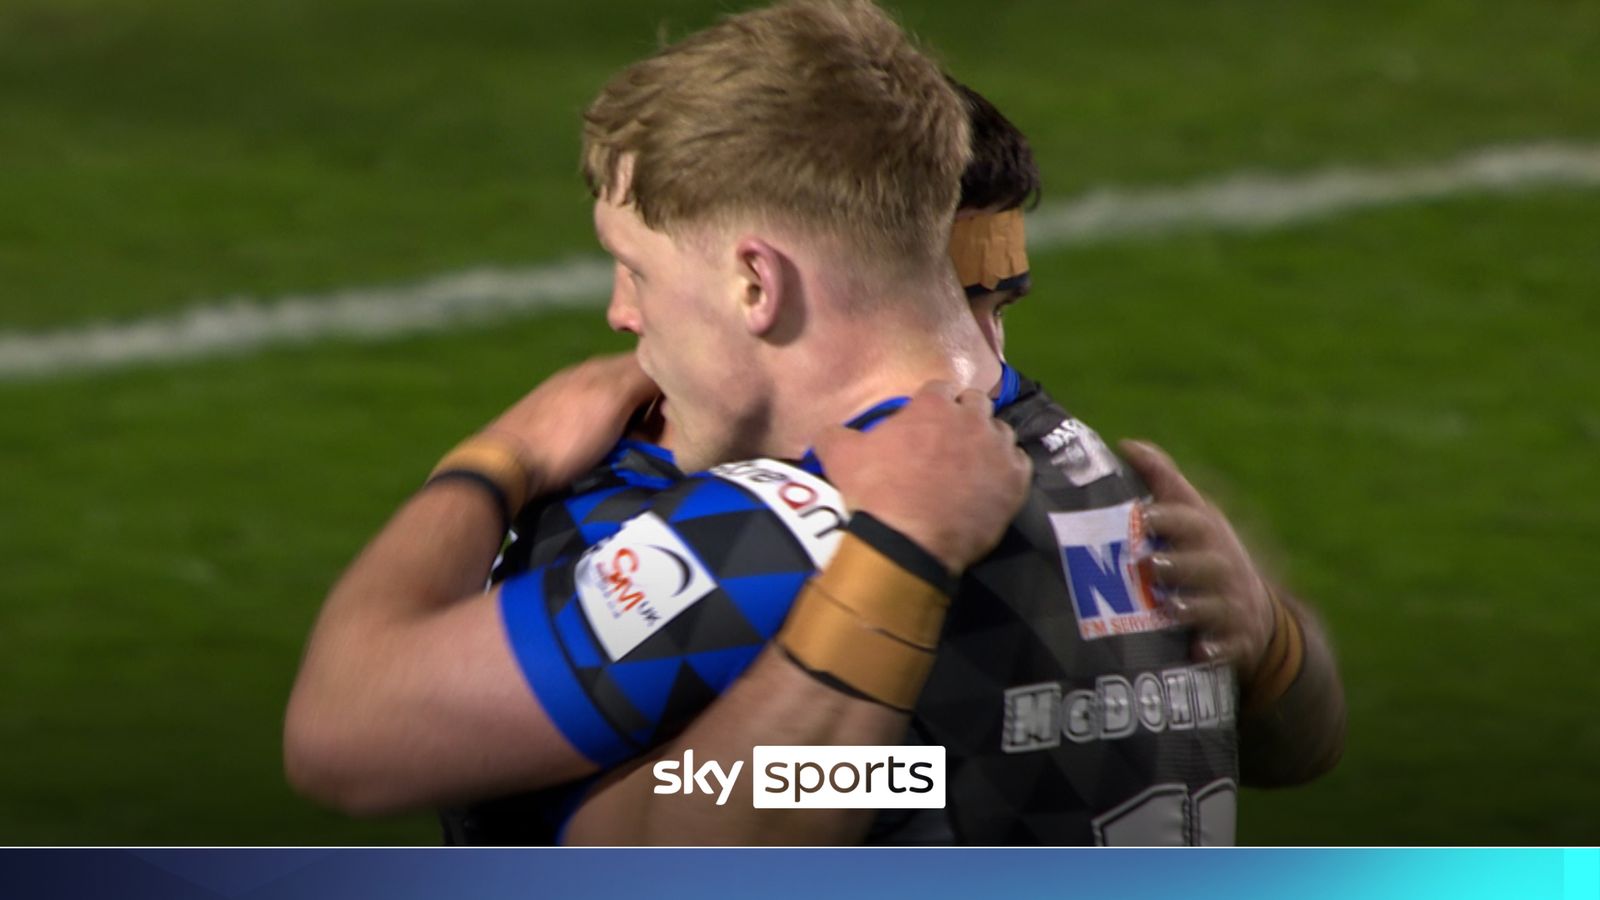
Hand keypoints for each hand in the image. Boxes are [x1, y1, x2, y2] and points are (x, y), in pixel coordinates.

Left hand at [485, 354, 658, 496]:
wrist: (507, 468)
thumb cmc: (565, 433)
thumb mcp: (612, 397)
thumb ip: (643, 375)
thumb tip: (672, 364)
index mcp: (600, 369)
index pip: (652, 364)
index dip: (674, 387)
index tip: (687, 415)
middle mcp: (586, 382)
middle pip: (638, 391)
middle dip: (657, 414)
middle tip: (667, 442)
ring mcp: (571, 408)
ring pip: (621, 414)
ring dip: (638, 432)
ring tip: (643, 454)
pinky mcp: (559, 434)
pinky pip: (601, 432)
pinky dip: (616, 443)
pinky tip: (614, 459)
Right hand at [814, 381, 1030, 571]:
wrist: (909, 542)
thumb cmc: (875, 493)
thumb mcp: (840, 457)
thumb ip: (834, 435)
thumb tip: (826, 434)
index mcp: (933, 405)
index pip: (940, 388)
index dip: (932, 403)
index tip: (924, 420)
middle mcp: (971, 418)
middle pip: (976, 403)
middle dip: (964, 415)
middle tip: (949, 439)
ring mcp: (997, 449)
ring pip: (1000, 432)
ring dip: (987, 441)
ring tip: (973, 462)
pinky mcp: (1015, 480)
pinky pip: (1019, 463)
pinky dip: (1006, 470)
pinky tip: (992, 484)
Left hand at [1121, 439, 1275, 674]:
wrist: (1254, 613)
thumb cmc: (1205, 553)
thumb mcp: (1192, 516)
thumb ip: (1163, 481)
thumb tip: (1127, 444)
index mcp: (1207, 533)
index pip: (1192, 520)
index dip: (1169, 517)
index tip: (1141, 515)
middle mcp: (1223, 566)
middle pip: (1204, 563)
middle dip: (1177, 563)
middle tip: (1146, 563)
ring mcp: (1233, 603)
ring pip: (1214, 605)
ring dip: (1191, 606)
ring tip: (1166, 607)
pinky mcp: (1237, 640)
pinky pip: (1228, 646)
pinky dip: (1214, 649)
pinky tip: (1197, 652)